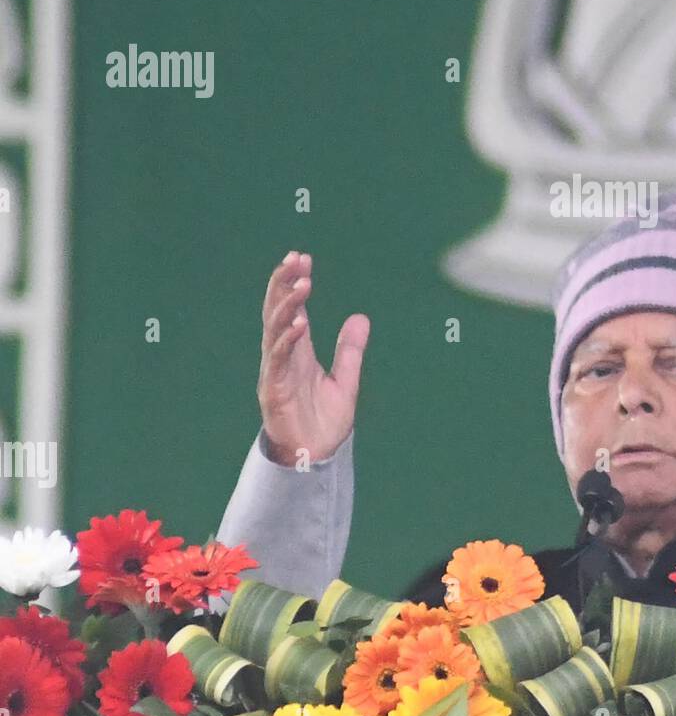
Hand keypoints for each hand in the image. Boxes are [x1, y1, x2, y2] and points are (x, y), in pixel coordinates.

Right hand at [257, 250, 369, 465]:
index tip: (302, 258)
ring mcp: (276, 372)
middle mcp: (283, 357)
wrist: (315, 457)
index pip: (293, 309)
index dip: (295, 283)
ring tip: (302, 283)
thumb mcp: (345, 380)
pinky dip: (288, 341)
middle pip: (278, 312)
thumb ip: (350, 350)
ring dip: (288, 306)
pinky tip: (300, 324)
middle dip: (284, 284)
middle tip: (295, 258)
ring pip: (275, 331)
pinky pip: (278, 361)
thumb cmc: (324, 422)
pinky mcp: (274, 391)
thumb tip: (361, 317)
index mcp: (298, 351)